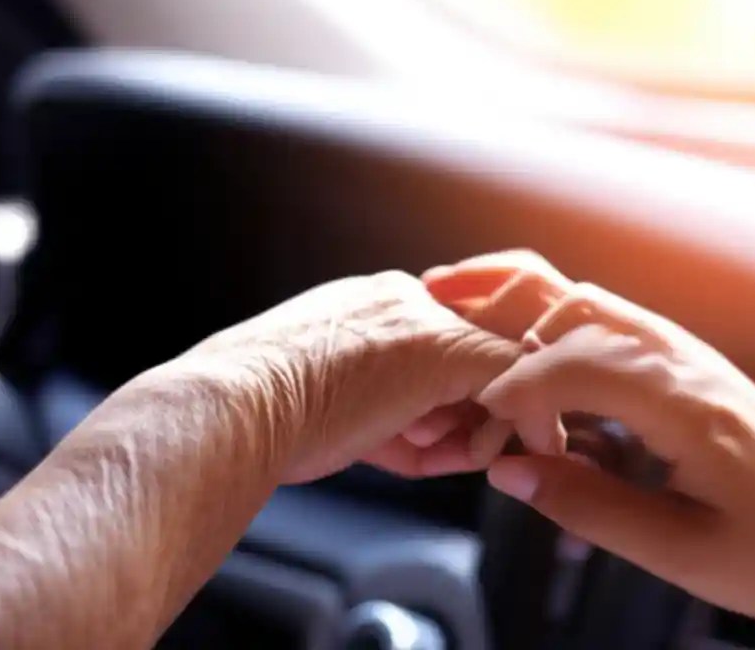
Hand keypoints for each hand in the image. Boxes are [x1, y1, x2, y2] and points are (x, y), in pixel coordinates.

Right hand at [180, 270, 519, 483]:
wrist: (237, 407)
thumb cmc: (265, 417)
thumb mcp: (326, 401)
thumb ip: (384, 412)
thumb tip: (426, 440)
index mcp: (368, 304)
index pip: (434, 345)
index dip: (440, 400)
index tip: (427, 436)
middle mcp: (402, 300)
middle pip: (470, 353)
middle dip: (472, 407)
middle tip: (464, 446)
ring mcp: (426, 320)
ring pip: (496, 366)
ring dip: (488, 422)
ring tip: (457, 454)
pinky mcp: (448, 351)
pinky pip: (515, 382)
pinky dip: (516, 425)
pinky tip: (488, 454)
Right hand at [423, 251, 754, 642]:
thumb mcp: (681, 553)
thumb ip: (587, 507)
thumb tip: (508, 471)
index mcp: (686, 403)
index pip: (570, 360)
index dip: (512, 392)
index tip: (485, 438)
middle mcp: (688, 363)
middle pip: (574, 304)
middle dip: (500, 311)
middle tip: (440, 318)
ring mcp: (693, 360)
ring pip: (592, 305)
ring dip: (527, 311)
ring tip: (466, 314)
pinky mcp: (693, 374)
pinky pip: (614, 328)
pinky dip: (561, 331)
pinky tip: (535, 360)